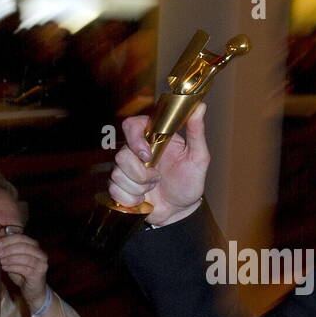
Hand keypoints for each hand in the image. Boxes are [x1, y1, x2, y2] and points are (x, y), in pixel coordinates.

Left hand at [0, 231, 48, 309]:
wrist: (33, 290)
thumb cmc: (23, 273)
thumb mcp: (13, 259)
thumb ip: (6, 250)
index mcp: (34, 246)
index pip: (21, 237)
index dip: (7, 240)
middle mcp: (40, 253)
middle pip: (23, 246)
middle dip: (8, 249)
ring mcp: (41, 263)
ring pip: (25, 257)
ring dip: (10, 259)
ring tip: (1, 261)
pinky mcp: (39, 273)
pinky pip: (24, 269)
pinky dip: (13, 267)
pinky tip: (5, 268)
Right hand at [109, 102, 209, 225]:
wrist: (181, 210)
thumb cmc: (189, 183)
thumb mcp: (198, 158)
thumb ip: (197, 132)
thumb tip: (200, 106)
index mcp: (153, 139)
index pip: (131, 125)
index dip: (134, 139)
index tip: (147, 155)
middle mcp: (136, 152)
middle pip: (122, 155)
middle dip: (140, 173)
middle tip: (157, 178)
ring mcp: (126, 170)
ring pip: (117, 175)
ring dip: (139, 188)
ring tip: (153, 188)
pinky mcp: (119, 187)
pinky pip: (115, 191)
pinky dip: (132, 199)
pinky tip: (144, 199)